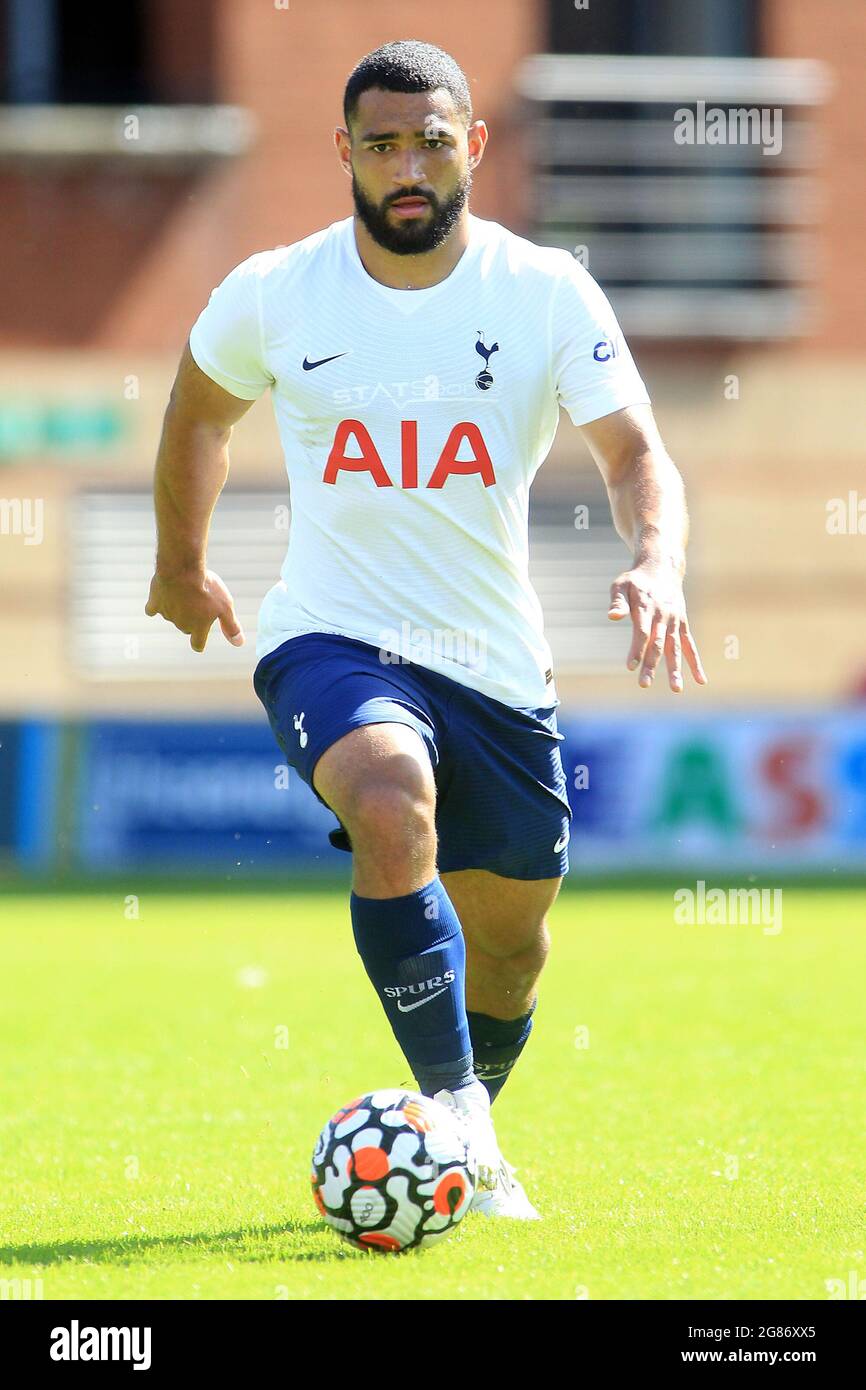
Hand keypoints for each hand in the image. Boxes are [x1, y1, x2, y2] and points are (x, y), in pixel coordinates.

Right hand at [145, 569, 244, 652]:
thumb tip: (239, 643)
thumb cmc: (207, 588)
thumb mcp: (225, 606)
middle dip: (191, 619)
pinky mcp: (154, 603)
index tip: (200, 637)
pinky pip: (153, 609)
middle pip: (186, 628)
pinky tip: (162, 596)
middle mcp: (181, 625)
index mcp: (198, 628)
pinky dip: (157, 604)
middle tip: (198, 600)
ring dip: (177, 607)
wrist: (182, 569)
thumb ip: (231, 626)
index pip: (197, 644)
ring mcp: (167, 614)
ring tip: (185, 590)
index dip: (199, 641)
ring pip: (172, 616)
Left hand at [608, 564, 705, 691]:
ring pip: (675, 648)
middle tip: (644, 684)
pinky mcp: (682, 625)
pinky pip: (690, 645)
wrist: (662, 568)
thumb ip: (617, 601)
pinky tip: (700, 680)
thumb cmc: (636, 580)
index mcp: (646, 607)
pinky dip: (695, 662)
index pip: (642, 632)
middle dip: (652, 664)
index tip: (631, 666)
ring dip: (675, 668)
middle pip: (658, 643)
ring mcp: (675, 621)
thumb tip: (612, 616)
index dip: (637, 649)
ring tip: (676, 689)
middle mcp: (663, 615)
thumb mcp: (621, 585)